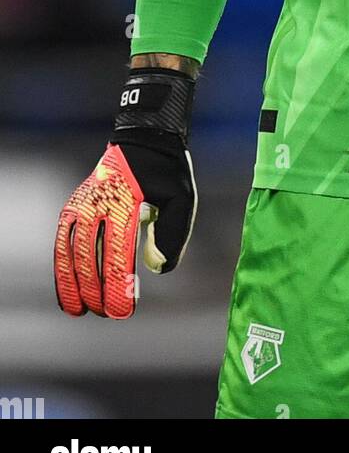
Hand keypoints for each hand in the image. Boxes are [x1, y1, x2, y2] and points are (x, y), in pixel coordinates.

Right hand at [54, 134, 196, 317]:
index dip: (118, 286)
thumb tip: (156, 268)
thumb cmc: (167, 172)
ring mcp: (83, 203)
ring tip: (78, 310)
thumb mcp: (181, 198)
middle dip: (96, 290)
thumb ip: (173, 234)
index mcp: (127, 203)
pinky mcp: (75, 204)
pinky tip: (66, 285)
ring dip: (73, 282)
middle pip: (91, 256)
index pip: (119, 254)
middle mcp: (99, 204)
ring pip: (72, 250)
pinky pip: (63, 239)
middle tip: (106, 314)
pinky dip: (62, 264)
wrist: (145, 138)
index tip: (123, 310)